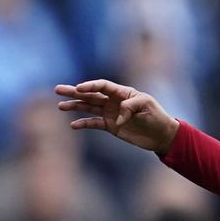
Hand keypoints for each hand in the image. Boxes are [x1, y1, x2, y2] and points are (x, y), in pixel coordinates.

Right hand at [54, 79, 178, 153]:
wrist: (161, 135)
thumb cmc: (156, 116)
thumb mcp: (146, 107)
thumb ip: (130, 107)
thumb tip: (116, 119)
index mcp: (122, 92)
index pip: (102, 86)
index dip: (90, 85)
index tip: (79, 88)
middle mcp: (114, 101)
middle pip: (90, 94)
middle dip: (74, 92)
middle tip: (58, 90)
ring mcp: (111, 113)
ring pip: (89, 107)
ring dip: (75, 106)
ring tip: (60, 106)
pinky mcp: (111, 126)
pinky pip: (94, 123)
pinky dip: (84, 124)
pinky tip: (73, 125)